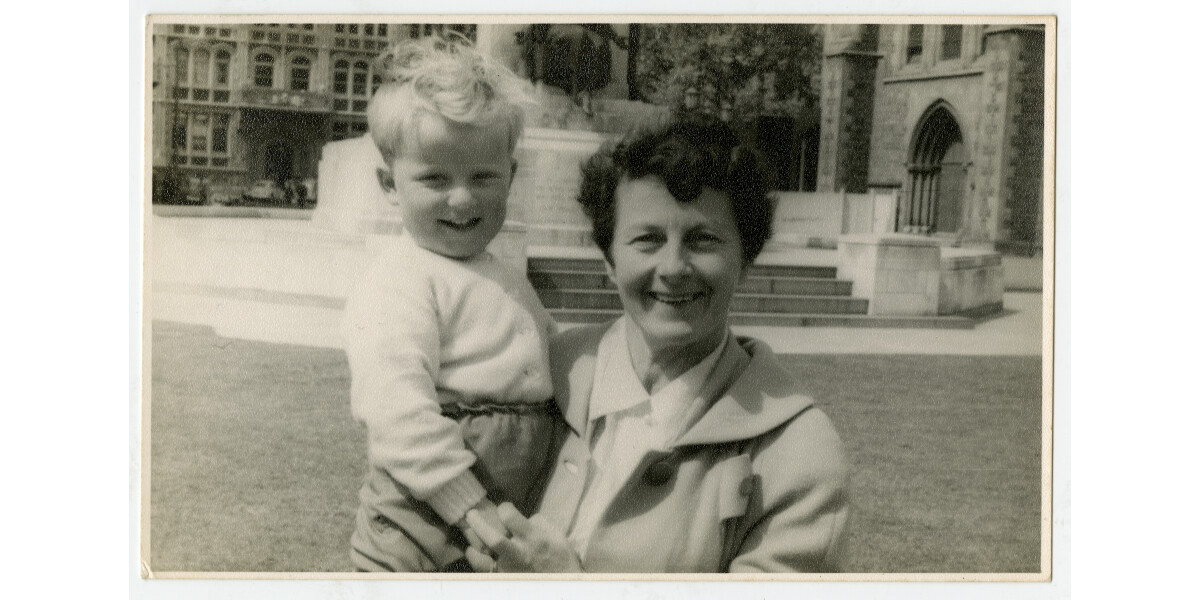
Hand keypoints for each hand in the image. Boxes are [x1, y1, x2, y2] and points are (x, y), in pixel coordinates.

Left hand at [467, 502, 583, 572]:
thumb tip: (523, 517)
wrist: (562, 585)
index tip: (504, 509)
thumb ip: (538, 523)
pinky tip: (474, 550)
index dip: (504, 508)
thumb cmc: (561, 559)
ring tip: (470, 531)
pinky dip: (475, 558)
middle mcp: (518, 554)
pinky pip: (482, 569)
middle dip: (477, 523)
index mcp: (533, 539)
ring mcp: (508, 569)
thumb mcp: (557, 535)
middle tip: (471, 513)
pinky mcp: (502, 578)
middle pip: (491, 537)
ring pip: (481, 556)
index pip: (509, 516)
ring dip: (472, 541)